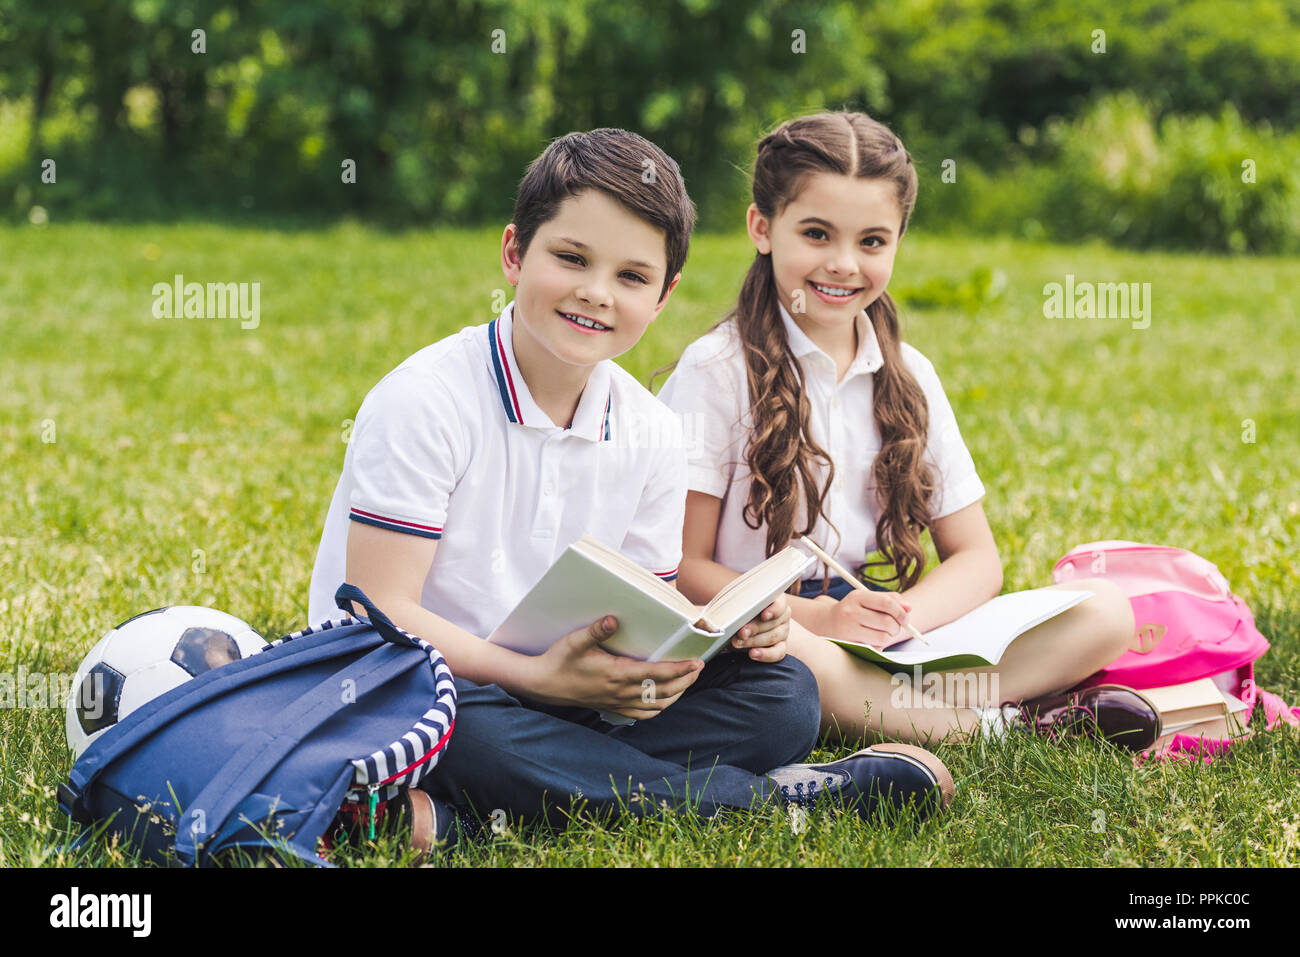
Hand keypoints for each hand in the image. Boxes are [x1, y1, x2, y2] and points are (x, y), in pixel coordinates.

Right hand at [531, 615, 703, 718]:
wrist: (544, 684)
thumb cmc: (560, 660)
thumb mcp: (575, 641)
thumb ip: (595, 630)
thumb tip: (614, 619)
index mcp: (616, 674)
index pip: (656, 674)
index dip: (680, 670)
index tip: (697, 663)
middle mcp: (620, 692)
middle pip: (664, 692)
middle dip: (685, 681)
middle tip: (698, 668)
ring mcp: (618, 702)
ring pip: (657, 705)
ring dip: (676, 694)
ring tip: (687, 681)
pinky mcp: (613, 707)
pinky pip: (643, 714)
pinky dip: (659, 708)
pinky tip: (665, 699)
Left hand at [730, 594, 789, 662]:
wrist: (741, 621)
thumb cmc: (739, 607)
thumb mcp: (738, 601)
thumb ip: (739, 604)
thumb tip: (730, 613)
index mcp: (776, 599)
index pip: (780, 603)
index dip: (774, 609)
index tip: (764, 615)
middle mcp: (783, 615)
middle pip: (773, 622)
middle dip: (755, 628)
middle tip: (741, 632)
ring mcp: (783, 631)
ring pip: (772, 638)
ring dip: (753, 641)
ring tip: (737, 643)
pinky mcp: (780, 647)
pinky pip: (777, 653)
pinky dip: (764, 654)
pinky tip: (752, 654)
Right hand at [815, 590, 913, 649]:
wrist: (826, 623)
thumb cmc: (854, 610)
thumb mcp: (867, 599)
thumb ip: (889, 599)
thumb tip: (909, 607)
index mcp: (857, 597)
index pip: (886, 602)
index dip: (901, 612)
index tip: (906, 618)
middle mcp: (850, 612)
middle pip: (887, 622)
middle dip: (897, 627)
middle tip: (896, 628)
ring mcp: (848, 629)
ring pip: (883, 638)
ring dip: (888, 637)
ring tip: (883, 634)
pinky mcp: (848, 644)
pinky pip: (874, 648)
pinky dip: (878, 646)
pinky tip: (871, 640)